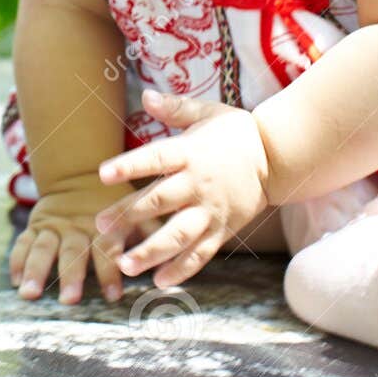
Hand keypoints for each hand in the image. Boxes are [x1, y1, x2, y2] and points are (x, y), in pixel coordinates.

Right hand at [8, 175, 143, 304]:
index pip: (107, 248)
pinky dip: (18, 260)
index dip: (110, 271)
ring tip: (30, 295)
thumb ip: (152, 232)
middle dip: (71, 275)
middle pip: (73, 251)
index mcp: (102, 225)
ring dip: (36, 271)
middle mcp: (77, 226)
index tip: (113, 295)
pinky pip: (23, 243)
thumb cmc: (117, 208)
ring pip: (43, 248)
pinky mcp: (36, 226)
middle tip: (70, 300)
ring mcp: (54, 227)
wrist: (82, 179)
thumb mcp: (136, 214)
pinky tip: (15, 281)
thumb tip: (177, 257)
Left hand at [95, 89, 271, 287]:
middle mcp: (198, 184)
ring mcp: (211, 210)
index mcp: (191, 153)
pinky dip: (182, 268)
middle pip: (161, 201)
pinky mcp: (222, 230)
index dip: (129, 166)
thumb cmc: (235, 133)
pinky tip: (159, 281)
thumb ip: (176, 107)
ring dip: (151, 251)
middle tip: (100, 227)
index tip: (102, 174)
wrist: (277, 158)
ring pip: (178, 235)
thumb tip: (145, 96)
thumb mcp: (208, 112)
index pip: (156, 159)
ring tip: (125, 265)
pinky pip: (201, 253)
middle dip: (129, 215)